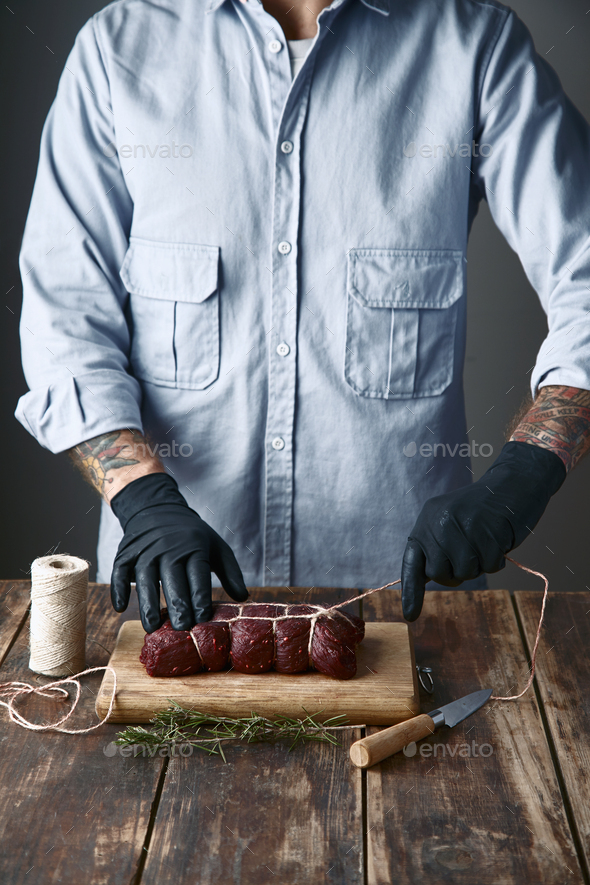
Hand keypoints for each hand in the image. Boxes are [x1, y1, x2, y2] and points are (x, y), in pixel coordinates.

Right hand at [110, 473, 248, 631]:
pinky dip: (118, 589)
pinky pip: (119, 572)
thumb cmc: (191, 535)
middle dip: (177, 605)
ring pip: (145, 579)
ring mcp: (145, 550)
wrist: (157, 509)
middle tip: (181, 628)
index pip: (197, 575)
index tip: (202, 619)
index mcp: (193, 546)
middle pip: (173, 579)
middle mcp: (168, 547)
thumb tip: (243, 598)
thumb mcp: (215, 546)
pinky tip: (121, 608)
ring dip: (148, 603)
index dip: (200, 598)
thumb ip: (231, 572)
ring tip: (152, 627)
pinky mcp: (126, 553)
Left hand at [401, 441, 565, 620]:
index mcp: (426, 521)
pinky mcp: (487, 529)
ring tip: (485, 541)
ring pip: (466, 572)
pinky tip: (498, 538)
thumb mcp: (449, 522)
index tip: (410, 616)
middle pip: (441, 574)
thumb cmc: (481, 511)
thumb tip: (424, 578)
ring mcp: (462, 525)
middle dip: (457, 572)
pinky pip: (490, 565)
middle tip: (471, 552)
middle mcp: (439, 521)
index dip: (411, 591)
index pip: (413, 562)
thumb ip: (436, 547)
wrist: (513, 483)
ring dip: (479, 564)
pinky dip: (497, 559)